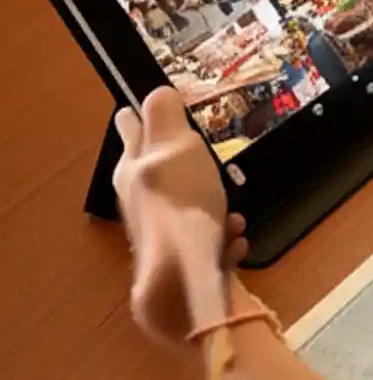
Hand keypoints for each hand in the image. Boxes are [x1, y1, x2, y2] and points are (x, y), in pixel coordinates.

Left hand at [113, 87, 248, 346]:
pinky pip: (207, 239)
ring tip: (233, 213)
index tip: (137, 106)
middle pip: (159, 169)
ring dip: (215, 205)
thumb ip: (166, 118)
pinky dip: (223, 238)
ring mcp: (160, 232)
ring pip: (189, 205)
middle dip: (184, 161)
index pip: (131, 129)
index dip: (137, 115)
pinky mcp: (181, 262)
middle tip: (207, 155)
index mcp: (133, 168)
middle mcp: (139, 199)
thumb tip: (156, 91)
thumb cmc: (180, 210)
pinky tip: (234, 240)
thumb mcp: (176, 149)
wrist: (185, 288)